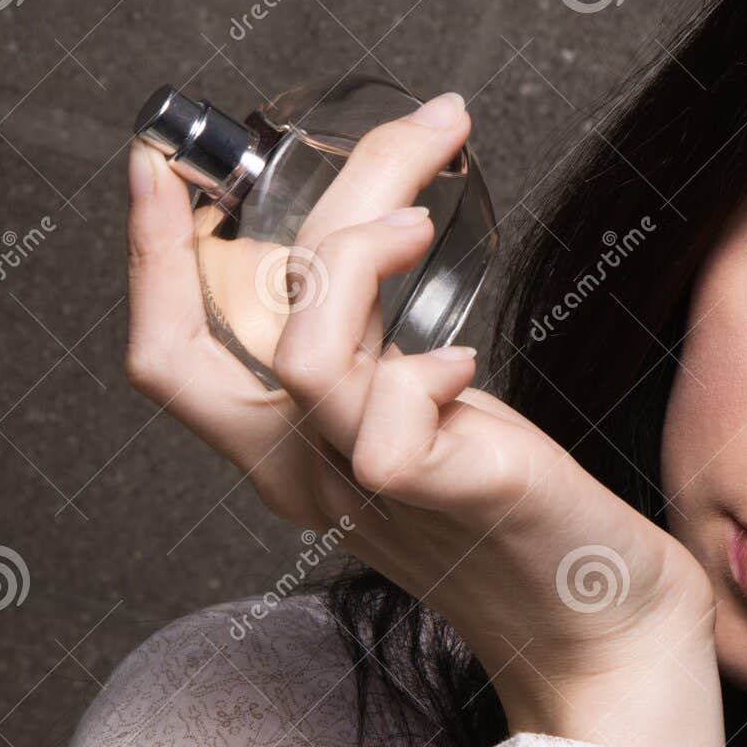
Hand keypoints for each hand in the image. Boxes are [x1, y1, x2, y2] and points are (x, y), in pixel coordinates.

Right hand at [124, 93, 727, 746]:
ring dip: (364, 257)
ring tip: (430, 219)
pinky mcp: (440, 497)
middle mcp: (308, 471)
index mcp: (291, 447)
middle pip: (237, 321)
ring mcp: (366, 490)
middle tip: (424, 128)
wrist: (598, 619)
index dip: (148, 260)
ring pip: (306, 353)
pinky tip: (467, 368)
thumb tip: (387, 231)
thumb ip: (381, 354)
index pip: (173, 357)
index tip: (160, 168)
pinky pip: (385, 425)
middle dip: (313, 193)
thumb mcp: (425, 415)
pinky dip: (422, 371)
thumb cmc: (518, 507)